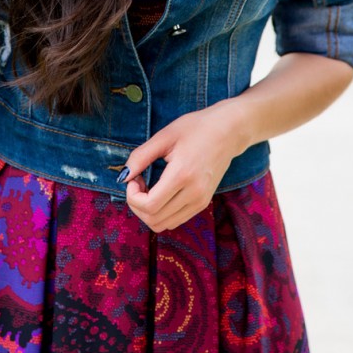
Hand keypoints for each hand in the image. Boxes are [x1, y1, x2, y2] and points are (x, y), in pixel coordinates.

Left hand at [121, 102, 241, 232]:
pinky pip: (175, 220)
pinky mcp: (203, 203)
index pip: (149, 206)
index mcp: (182, 175)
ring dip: (148, 211)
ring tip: (148, 186)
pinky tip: (160, 191)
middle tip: (138, 181)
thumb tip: (123, 176)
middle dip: (137, 205)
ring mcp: (200, 201)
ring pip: (164, 224)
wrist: (229, 131)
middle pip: (154, 220)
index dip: (132, 197)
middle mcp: (194, 194)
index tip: (133, 178)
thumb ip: (140, 156)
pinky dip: (161, 212)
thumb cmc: (196, 128)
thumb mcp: (164, 136)